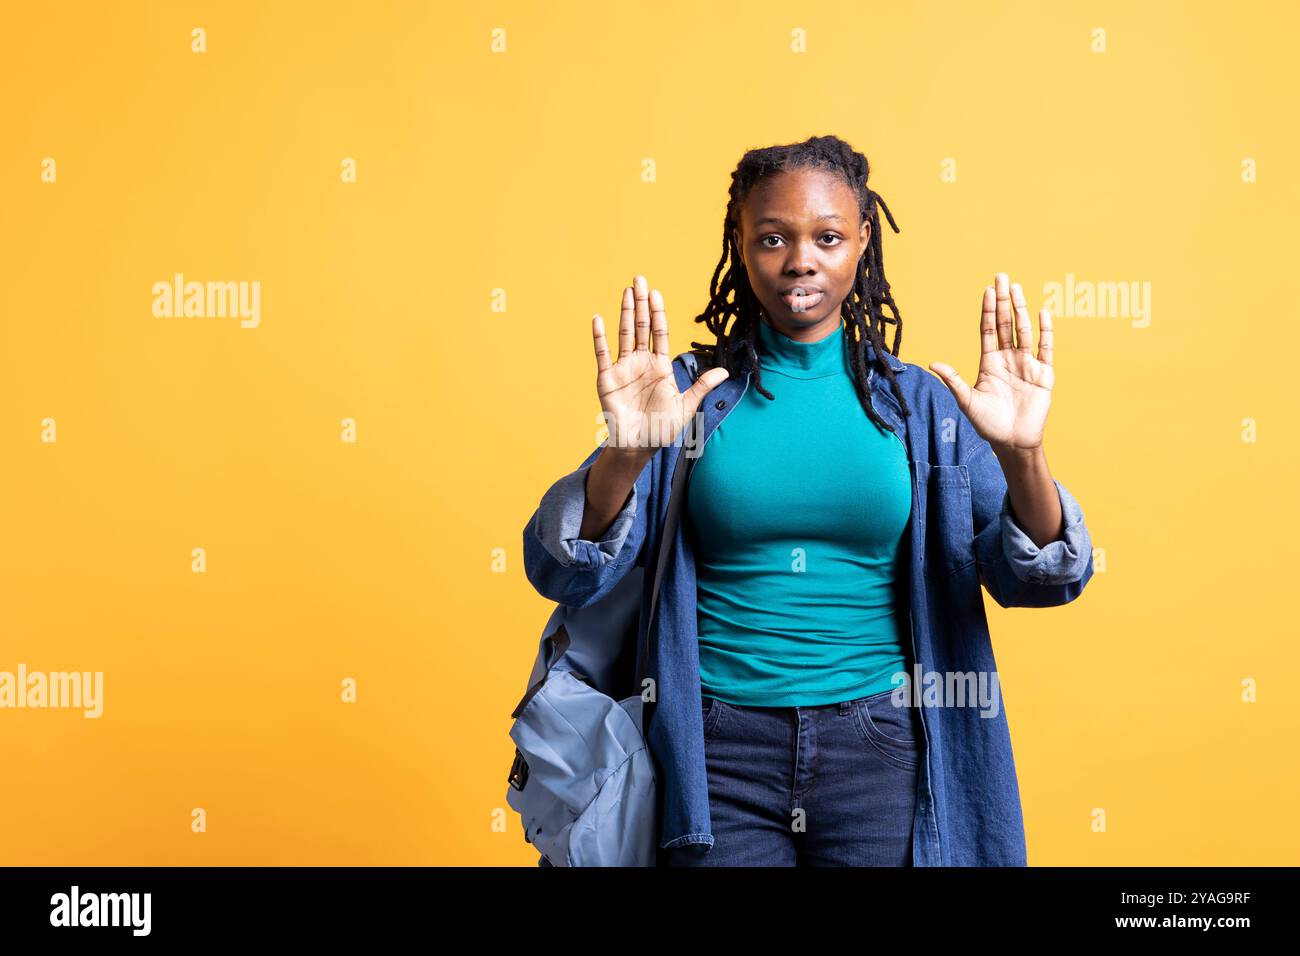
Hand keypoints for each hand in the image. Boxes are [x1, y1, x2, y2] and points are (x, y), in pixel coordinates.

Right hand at [592, 274, 729, 457]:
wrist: (638, 447)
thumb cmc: (661, 429)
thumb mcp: (685, 407)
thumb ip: (701, 386)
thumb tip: (724, 372)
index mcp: (660, 366)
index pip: (659, 333)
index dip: (657, 313)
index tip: (656, 294)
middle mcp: (641, 363)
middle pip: (641, 326)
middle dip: (640, 303)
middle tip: (639, 279)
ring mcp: (623, 369)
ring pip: (624, 334)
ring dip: (624, 312)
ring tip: (626, 291)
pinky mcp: (607, 379)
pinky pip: (602, 354)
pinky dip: (599, 337)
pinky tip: (599, 319)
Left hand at [928, 272, 1052, 454]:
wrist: (1012, 442)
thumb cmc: (988, 424)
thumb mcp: (967, 401)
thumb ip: (953, 380)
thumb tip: (933, 363)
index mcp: (989, 363)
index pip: (988, 330)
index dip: (987, 310)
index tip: (988, 290)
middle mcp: (1008, 359)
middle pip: (1005, 324)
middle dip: (1003, 301)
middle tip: (1002, 276)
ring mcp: (1026, 365)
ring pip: (1024, 331)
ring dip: (1021, 310)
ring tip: (1017, 288)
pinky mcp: (1043, 374)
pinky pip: (1045, 348)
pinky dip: (1045, 331)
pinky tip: (1042, 314)